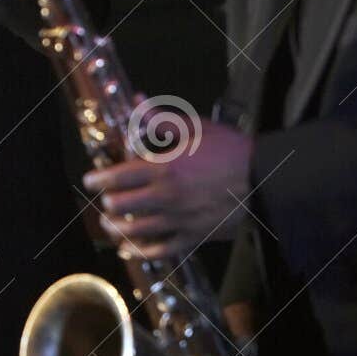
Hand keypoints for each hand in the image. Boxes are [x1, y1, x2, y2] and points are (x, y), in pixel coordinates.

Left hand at [82, 121, 254, 259]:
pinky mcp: (193, 237)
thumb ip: (160, 119)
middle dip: (108, 203)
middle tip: (106, 200)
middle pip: (121, 206)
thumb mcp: (195, 128)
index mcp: (164, 168)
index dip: (98, 180)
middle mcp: (167, 197)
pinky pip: (160, 250)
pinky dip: (140, 252)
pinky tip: (128, 250)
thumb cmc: (231, 151)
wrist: (266, 180)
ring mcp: (179, 220)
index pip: (118, 177)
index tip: (90, 181)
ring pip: (135, 231)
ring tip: (109, 225)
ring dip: (117, 228)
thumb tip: (136, 103)